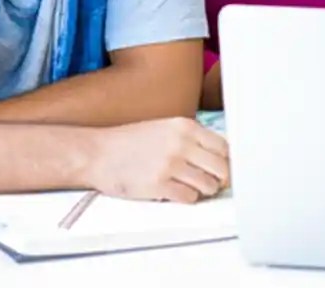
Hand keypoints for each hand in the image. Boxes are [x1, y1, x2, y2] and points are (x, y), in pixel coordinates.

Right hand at [84, 117, 229, 202]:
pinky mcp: (159, 185)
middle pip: (221, 168)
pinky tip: (176, 193)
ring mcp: (170, 164)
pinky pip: (189, 198)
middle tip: (212, 183)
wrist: (97, 153)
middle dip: (220, 179)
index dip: (227, 161)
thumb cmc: (130, 143)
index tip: (223, 169)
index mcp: (185, 127)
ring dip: (203, 191)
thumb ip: (191, 139)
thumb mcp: (165, 129)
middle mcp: (181, 144)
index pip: (224, 147)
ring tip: (191, 188)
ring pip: (208, 185)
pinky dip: (187, 198)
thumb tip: (220, 157)